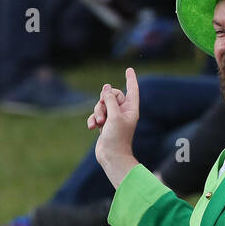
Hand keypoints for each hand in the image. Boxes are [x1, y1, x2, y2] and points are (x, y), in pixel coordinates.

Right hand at [89, 69, 139, 187]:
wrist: (111, 156)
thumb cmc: (117, 138)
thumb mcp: (114, 115)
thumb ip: (110, 99)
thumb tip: (107, 87)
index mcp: (131, 109)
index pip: (132, 90)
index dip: (130, 79)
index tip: (129, 69)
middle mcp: (123, 112)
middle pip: (112, 95)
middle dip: (104, 101)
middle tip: (104, 113)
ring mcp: (113, 118)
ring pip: (102, 104)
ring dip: (98, 112)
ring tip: (100, 123)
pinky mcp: (105, 124)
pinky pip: (96, 114)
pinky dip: (93, 119)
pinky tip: (92, 127)